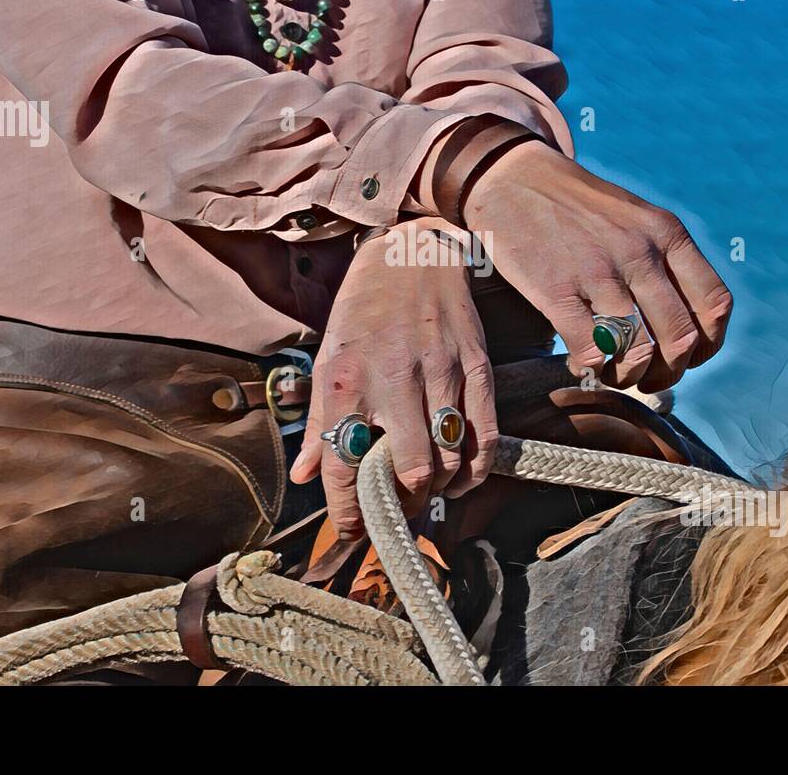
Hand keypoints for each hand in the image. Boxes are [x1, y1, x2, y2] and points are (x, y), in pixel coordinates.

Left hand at [289, 219, 498, 539]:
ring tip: (423, 495)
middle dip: (401, 507)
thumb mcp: (327, 358)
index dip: (348, 512)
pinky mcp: (476, 367)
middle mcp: (392, 378)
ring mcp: (440, 373)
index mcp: (346, 379)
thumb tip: (303, 476)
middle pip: (406, 471)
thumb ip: (318, 422)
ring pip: (448, 458)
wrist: (414, 254)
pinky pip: (484, 436)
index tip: (352, 532)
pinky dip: (474, 470)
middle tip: (395, 514)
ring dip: (436, 491)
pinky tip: (459, 480)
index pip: (344, 465)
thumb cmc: (364, 310)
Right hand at [463, 141, 731, 390]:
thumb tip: (687, 330)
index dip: (708, 345)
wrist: (513, 178)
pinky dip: (591, 368)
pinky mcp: (556, 289)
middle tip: (646, 377)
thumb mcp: (636, 218)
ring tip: (612, 371)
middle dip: (668, 372)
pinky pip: (591, 350)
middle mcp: (640, 251)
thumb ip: (664, 262)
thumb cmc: (577, 209)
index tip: (686, 357)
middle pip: (681, 338)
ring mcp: (598, 271)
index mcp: (667, 233)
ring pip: (638, 351)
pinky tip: (580, 361)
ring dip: (628, 377)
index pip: (716, 305)